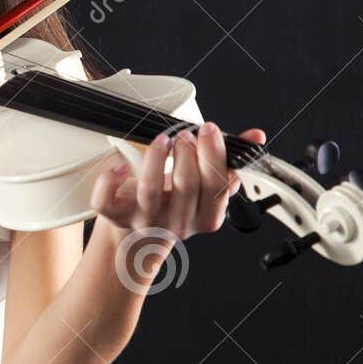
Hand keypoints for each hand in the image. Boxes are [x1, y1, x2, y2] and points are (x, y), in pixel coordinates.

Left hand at [90, 122, 266, 240]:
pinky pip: (107, 202)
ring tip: (162, 139)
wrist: (139, 234)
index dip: (214, 155)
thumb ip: (229, 161)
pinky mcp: (117, 218)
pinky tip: (121, 166)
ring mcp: (145, 222)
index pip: (216, 187)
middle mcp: (177, 224)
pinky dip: (111, 181)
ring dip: (156, 159)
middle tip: (186, 133)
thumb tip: (255, 136)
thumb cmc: (174, 202)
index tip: (209, 129)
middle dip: (187, 153)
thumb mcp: (205, 185)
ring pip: (150, 190)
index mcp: (206, 217)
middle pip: (186, 187)